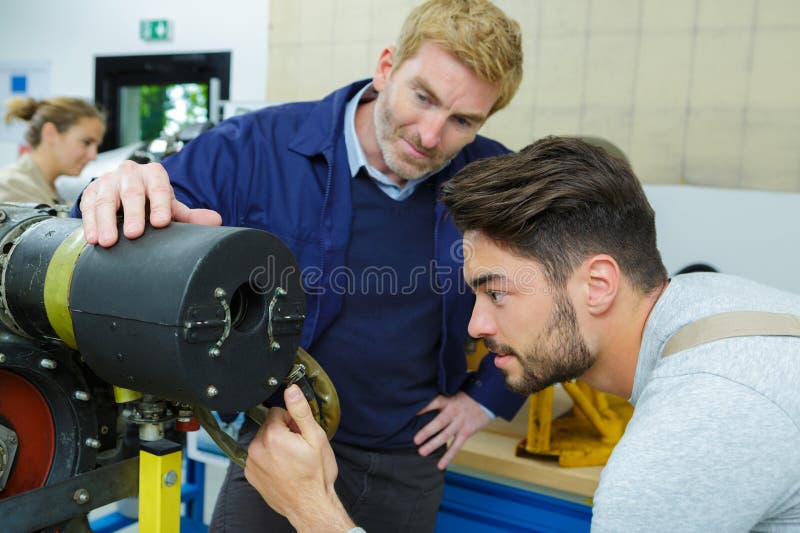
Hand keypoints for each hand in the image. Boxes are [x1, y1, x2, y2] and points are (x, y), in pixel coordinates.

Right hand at [79, 160, 221, 246]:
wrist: (123, 190)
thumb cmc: (151, 199)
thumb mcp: (170, 205)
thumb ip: (189, 215)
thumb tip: (216, 221)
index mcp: (154, 174)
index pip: (159, 188)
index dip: (160, 205)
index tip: (161, 222)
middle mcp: (130, 173)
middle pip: (131, 193)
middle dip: (133, 214)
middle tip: (134, 234)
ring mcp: (108, 181)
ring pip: (105, 200)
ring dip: (106, 222)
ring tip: (108, 242)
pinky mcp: (90, 192)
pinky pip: (88, 207)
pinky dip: (89, 223)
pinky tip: (92, 238)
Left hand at [245, 384, 354, 531]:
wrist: (310, 505)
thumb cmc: (316, 474)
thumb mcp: (315, 438)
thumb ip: (300, 411)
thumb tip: (291, 390)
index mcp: (272, 435)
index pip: (277, 411)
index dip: (292, 421)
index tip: (299, 434)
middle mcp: (256, 448)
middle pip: (269, 426)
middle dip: (283, 432)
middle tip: (298, 448)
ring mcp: (251, 462)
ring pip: (263, 441)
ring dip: (275, 446)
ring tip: (291, 460)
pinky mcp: (250, 474)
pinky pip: (258, 456)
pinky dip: (269, 459)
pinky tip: (283, 469)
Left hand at [413, 392, 489, 469]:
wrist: (486, 399)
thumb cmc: (465, 397)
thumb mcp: (452, 394)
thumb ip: (440, 401)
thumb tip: (420, 404)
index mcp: (449, 401)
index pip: (434, 403)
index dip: (424, 408)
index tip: (412, 413)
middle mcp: (454, 412)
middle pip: (440, 422)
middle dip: (427, 431)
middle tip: (415, 440)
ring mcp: (460, 423)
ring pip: (446, 435)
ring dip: (434, 444)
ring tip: (422, 452)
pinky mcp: (467, 432)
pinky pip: (456, 446)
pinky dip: (448, 456)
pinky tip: (440, 465)